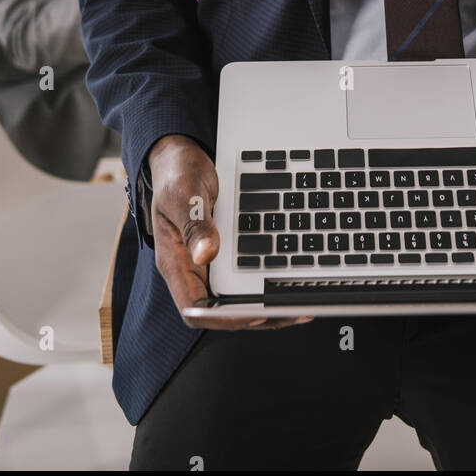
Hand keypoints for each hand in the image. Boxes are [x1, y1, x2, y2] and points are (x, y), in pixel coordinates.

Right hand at [147, 134, 312, 331]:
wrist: (182, 157)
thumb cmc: (177, 174)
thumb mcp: (184, 194)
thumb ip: (195, 225)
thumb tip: (207, 254)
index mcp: (176, 261)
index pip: (195, 308)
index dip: (224, 318)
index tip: (255, 313)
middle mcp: (192, 268)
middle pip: (221, 311)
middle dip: (256, 317)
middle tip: (291, 312)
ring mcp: (209, 262)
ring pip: (236, 297)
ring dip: (265, 305)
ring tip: (298, 305)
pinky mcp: (224, 252)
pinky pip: (244, 275)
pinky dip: (265, 283)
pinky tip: (287, 281)